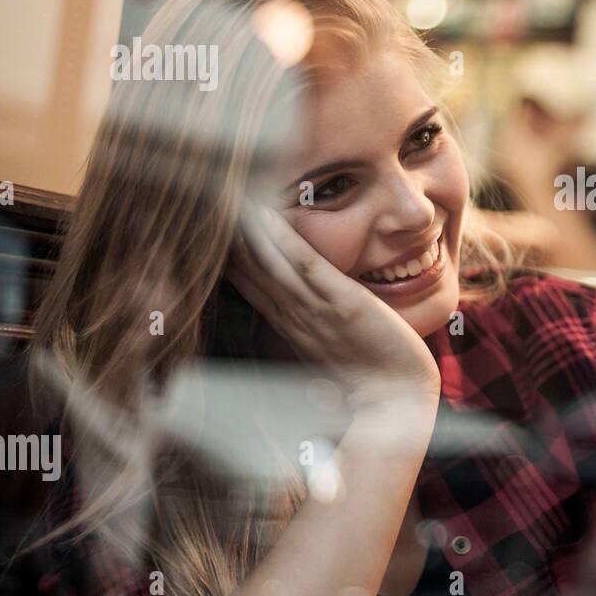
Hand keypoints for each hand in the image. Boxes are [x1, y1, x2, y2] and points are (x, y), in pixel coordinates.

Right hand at [225, 202, 441, 415]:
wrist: (397, 399)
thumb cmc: (368, 372)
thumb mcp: (329, 343)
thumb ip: (310, 323)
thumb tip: (296, 305)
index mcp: (289, 324)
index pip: (247, 281)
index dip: (225, 253)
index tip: (206, 222)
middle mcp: (293, 314)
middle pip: (249, 268)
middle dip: (225, 234)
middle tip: (199, 197)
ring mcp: (315, 309)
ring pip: (269, 263)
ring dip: (244, 229)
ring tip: (222, 195)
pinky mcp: (343, 303)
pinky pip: (306, 266)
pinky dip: (282, 240)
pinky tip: (264, 215)